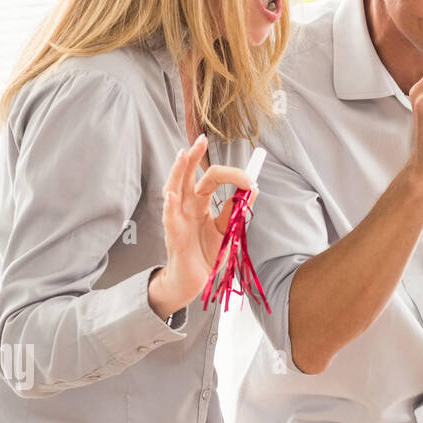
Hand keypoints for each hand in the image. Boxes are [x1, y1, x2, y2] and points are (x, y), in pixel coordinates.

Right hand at [148, 134, 255, 318]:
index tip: (251, 179)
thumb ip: (236, 212)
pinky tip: (172, 195)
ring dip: (178, 173)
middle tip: (201, 139)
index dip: (232, 176)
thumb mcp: (227, 231)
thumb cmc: (206, 256)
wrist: (193, 283)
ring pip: (174, 191)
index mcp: (199, 204)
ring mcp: (177, 220)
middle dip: (193, 157)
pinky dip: (170, 206)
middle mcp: (186, 208)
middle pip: (188, 177)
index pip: (211, 180)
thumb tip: (252, 191)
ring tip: (182, 155)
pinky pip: (169, 219)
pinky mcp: (173, 237)